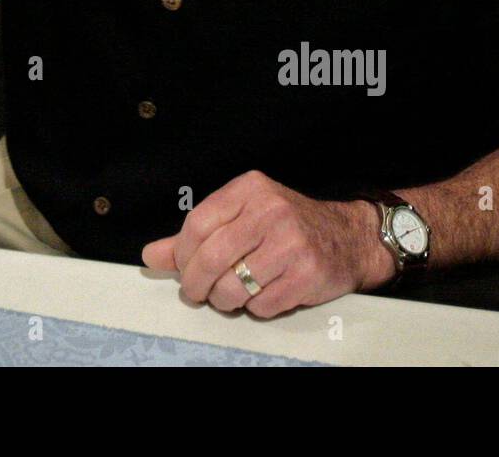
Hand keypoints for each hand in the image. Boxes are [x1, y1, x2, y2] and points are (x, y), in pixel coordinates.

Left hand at [141, 170, 394, 318]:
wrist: (348, 238)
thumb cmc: (286, 227)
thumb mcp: (242, 217)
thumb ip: (195, 236)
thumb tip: (151, 255)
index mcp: (250, 189)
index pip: (198, 223)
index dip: (182, 253)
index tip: (182, 268)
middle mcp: (270, 211)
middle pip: (212, 256)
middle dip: (195, 283)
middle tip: (195, 293)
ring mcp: (291, 243)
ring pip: (234, 286)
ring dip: (224, 300)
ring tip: (229, 296)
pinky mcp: (307, 274)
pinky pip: (262, 305)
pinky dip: (255, 308)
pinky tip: (262, 296)